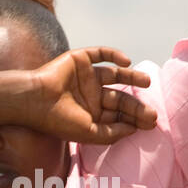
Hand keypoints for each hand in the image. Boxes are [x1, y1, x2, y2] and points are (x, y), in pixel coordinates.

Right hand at [30, 47, 156, 142]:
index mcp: (92, 113)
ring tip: (146, 82)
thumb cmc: (59, 120)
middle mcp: (90, 95)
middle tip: (152, 111)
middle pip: (120, 98)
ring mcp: (86, 77)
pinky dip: (114, 55)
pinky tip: (127, 63)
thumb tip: (134, 129)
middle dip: (136, 105)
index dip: (135, 118)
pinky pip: (101, 54)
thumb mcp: (90, 133)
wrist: (35, 100)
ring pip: (115, 75)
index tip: (151, 122)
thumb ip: (113, 133)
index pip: (118, 115)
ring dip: (132, 77)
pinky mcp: (80, 60)